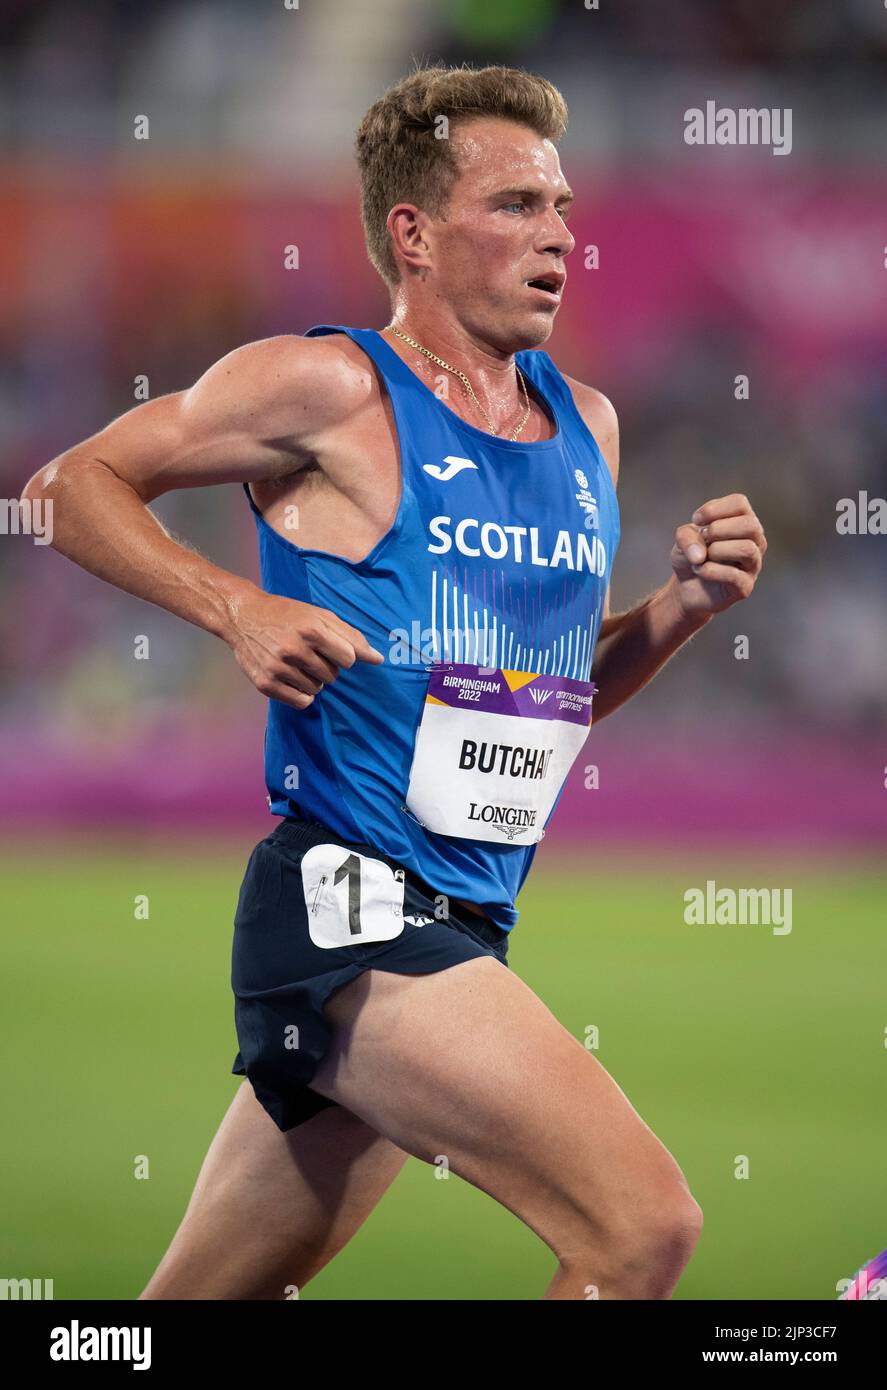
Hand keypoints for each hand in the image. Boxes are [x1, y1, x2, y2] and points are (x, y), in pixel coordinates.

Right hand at [227, 586, 383, 708]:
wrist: (242, 616)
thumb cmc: (286, 614)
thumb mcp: (320, 616)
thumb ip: (351, 637)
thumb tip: (379, 659)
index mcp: (311, 629)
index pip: (348, 659)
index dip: (342, 656)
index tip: (330, 648)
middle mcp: (293, 649)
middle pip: (332, 676)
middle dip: (325, 667)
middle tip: (308, 652)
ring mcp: (278, 668)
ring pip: (317, 690)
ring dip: (312, 680)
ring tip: (296, 663)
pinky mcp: (266, 684)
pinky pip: (301, 702)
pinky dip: (301, 694)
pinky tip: (291, 678)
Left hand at [670, 493, 766, 618]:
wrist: (686, 588)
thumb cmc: (691, 557)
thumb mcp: (683, 540)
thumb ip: (687, 537)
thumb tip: (700, 554)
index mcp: (743, 522)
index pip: (740, 503)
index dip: (715, 509)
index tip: (696, 520)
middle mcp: (754, 541)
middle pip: (750, 525)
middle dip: (719, 529)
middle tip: (703, 539)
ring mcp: (753, 565)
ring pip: (747, 549)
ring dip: (718, 550)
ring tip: (701, 557)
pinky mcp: (745, 587)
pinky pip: (735, 576)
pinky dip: (711, 571)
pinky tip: (700, 570)